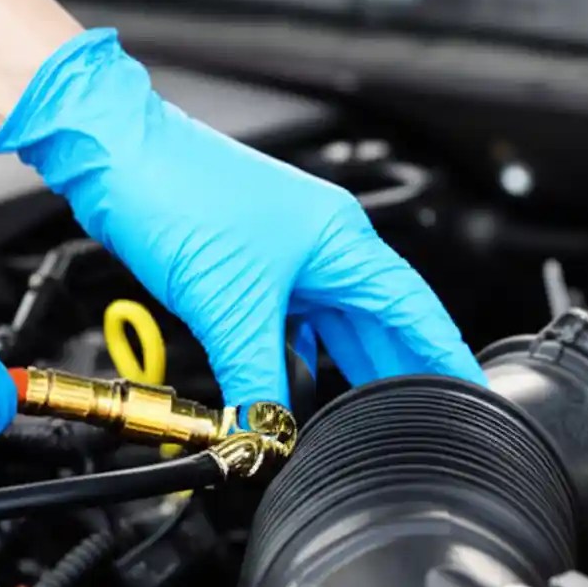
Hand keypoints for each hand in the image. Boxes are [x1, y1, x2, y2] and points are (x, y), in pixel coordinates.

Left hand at [0, 29, 484, 408]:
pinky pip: (284, 317)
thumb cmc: (177, 190)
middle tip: (421, 416)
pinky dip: (290, 353)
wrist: (115, 154)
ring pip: (327, 321)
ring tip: (359, 410)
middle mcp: (320, 243)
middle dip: (395, 370)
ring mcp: (282, 251)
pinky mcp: (243, 261)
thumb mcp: (228, 304)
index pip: (413, 309)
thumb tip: (266, 432)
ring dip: (338, 366)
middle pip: (375, 319)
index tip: (472, 392)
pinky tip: (288, 379)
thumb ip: (255, 377)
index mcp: (340, 242)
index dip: (445, 356)